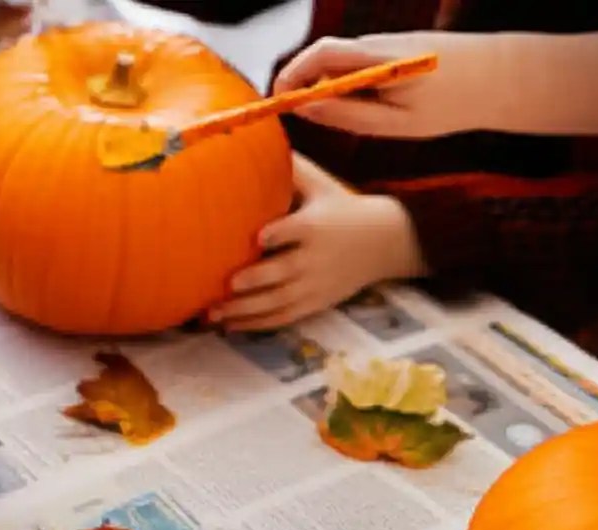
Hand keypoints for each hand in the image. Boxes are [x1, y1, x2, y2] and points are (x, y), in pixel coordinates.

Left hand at [209, 154, 424, 331]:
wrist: (386, 241)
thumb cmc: (341, 207)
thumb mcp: (322, 184)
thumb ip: (291, 167)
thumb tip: (256, 134)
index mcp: (316, 225)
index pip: (298, 230)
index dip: (280, 235)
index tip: (259, 237)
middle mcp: (315, 259)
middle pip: (284, 273)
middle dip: (255, 282)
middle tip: (225, 285)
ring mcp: (314, 285)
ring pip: (278, 302)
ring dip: (245, 311)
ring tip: (212, 314)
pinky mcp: (314, 303)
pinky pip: (283, 317)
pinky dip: (256, 324)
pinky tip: (228, 326)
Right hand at [273, 31, 505, 137]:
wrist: (506, 77)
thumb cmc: (455, 104)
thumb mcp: (397, 123)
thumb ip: (348, 116)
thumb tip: (305, 110)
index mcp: (379, 59)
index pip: (319, 56)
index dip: (291, 76)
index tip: (277, 102)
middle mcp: (379, 43)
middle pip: (323, 56)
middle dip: (302, 83)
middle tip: (295, 116)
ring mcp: (387, 41)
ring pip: (341, 62)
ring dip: (327, 86)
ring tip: (340, 116)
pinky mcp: (395, 47)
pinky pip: (358, 63)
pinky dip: (348, 84)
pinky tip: (368, 106)